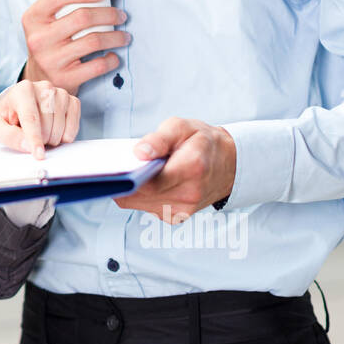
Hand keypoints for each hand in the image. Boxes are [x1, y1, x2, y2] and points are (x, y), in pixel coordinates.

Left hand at [0, 79, 80, 159]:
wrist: (19, 106)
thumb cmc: (6, 117)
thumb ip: (7, 136)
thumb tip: (27, 146)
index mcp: (23, 89)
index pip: (31, 117)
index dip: (34, 139)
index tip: (38, 155)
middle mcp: (44, 87)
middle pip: (47, 124)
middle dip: (41, 139)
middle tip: (31, 139)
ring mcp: (60, 93)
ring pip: (61, 126)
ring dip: (52, 139)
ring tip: (41, 134)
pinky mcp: (72, 101)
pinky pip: (74, 125)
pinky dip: (65, 136)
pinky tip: (55, 132)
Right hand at [22, 0, 127, 95]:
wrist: (40, 78)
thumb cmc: (53, 41)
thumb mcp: (56, 20)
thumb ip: (83, 0)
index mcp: (33, 18)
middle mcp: (38, 38)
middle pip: (81, 17)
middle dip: (109, 14)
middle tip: (121, 16)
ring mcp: (50, 60)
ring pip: (93, 41)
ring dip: (115, 37)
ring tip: (124, 36)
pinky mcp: (63, 78)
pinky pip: (96, 66)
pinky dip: (111, 60)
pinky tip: (114, 57)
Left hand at [114, 116, 235, 221]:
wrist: (228, 164)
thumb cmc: (202, 142)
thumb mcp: (181, 127)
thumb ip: (159, 138)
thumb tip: (139, 153)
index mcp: (191, 168)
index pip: (149, 182)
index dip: (127, 176)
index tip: (115, 167)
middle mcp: (188, 194)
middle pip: (139, 196)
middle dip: (126, 181)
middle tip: (122, 165)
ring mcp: (183, 210)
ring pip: (138, 204)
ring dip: (132, 189)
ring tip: (138, 171)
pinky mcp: (176, 217)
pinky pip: (145, 209)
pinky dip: (140, 196)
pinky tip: (146, 182)